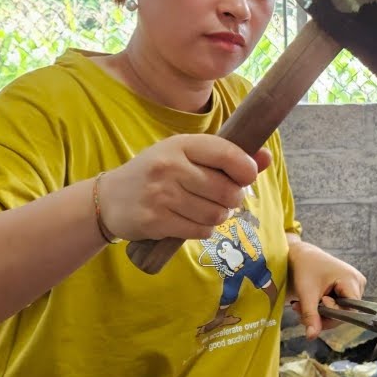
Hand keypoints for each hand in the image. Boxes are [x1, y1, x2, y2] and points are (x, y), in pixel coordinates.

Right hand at [97, 134, 271, 241]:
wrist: (110, 198)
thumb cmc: (158, 174)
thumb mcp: (186, 156)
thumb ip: (227, 156)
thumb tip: (266, 157)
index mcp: (181, 145)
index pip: (229, 154)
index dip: (247, 170)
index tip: (245, 177)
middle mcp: (170, 167)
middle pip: (227, 191)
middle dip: (232, 199)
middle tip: (222, 198)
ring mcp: (161, 195)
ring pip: (216, 214)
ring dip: (217, 216)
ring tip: (203, 209)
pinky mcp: (155, 221)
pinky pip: (200, 231)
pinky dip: (203, 230)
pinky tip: (188, 220)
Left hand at [286, 239, 366, 339]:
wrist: (303, 255)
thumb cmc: (305, 269)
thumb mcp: (306, 294)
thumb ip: (311, 316)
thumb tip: (312, 337)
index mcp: (351, 280)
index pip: (349, 310)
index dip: (332, 314)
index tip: (316, 304)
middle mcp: (358, 282)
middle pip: (345, 312)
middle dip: (322, 315)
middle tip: (300, 310)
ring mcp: (355, 284)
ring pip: (341, 310)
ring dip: (320, 312)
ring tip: (301, 305)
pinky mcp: (349, 287)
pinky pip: (340, 305)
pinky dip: (324, 307)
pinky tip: (311, 301)